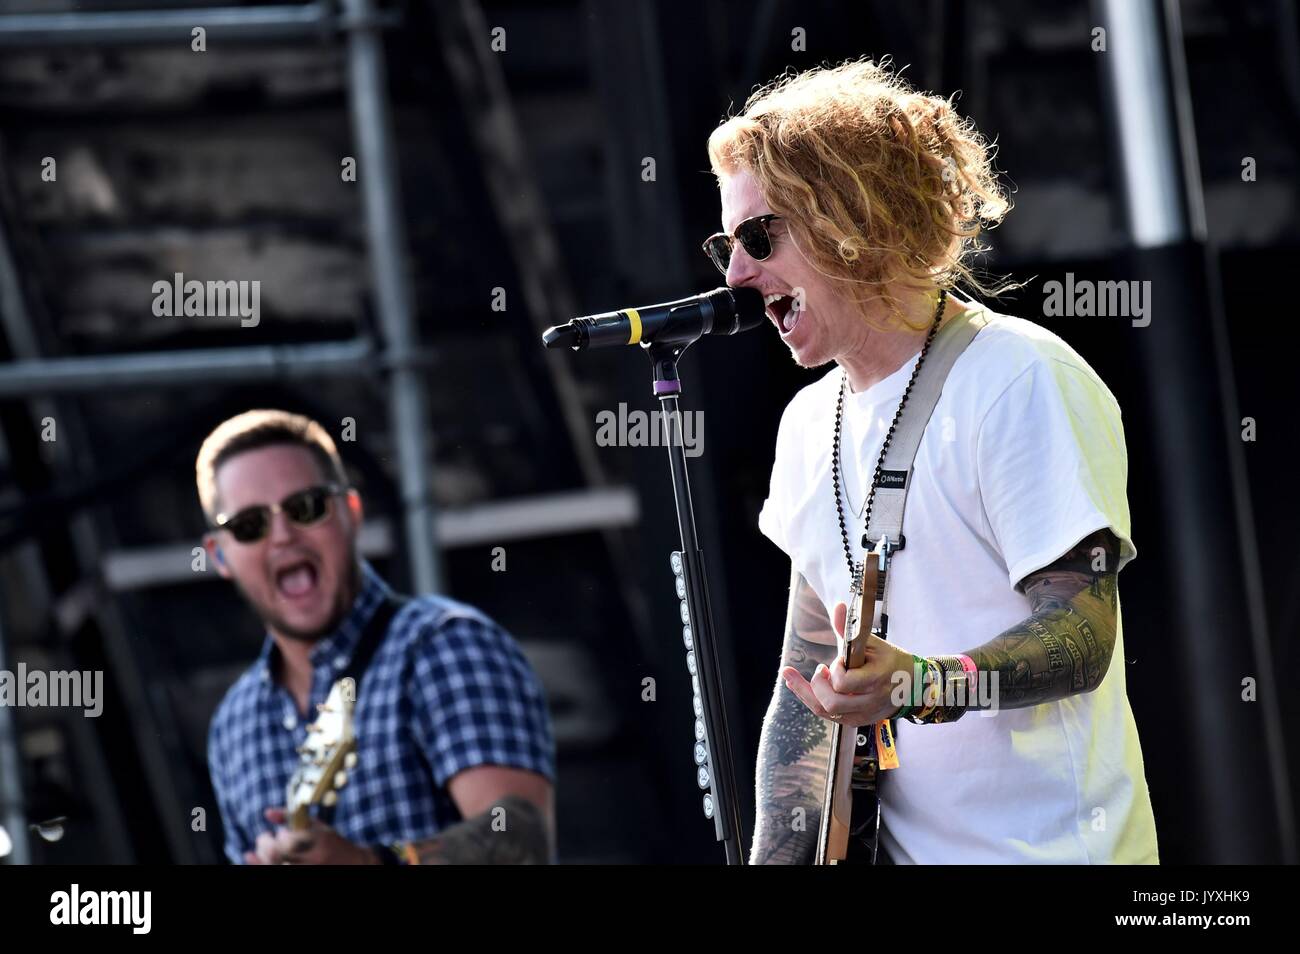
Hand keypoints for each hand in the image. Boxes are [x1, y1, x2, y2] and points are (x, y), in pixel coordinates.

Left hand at [244, 807, 379, 864]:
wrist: (354, 864)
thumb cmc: (333, 844)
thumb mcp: (318, 827)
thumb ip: (292, 818)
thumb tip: (267, 812)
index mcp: (319, 841)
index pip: (289, 841)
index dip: (279, 836)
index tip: (279, 833)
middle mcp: (314, 859)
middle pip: (277, 855)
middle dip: (264, 846)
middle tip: (264, 839)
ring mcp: (309, 870)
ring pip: (274, 866)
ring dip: (261, 857)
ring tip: (262, 850)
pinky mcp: (302, 875)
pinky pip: (275, 872)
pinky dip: (259, 865)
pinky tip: (252, 858)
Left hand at [780, 601, 917, 726]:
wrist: (913, 686)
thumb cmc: (891, 661)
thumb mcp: (873, 642)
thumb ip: (850, 628)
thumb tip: (838, 607)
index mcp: (876, 679)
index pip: (844, 683)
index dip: (835, 670)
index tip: (839, 659)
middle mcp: (869, 701)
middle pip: (831, 703)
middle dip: (817, 685)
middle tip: (821, 670)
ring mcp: (863, 714)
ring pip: (827, 712)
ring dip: (810, 693)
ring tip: (816, 676)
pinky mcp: (858, 720)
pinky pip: (830, 716)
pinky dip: (816, 701)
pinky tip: (811, 687)